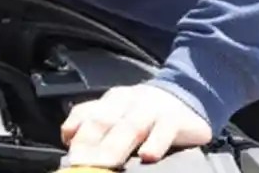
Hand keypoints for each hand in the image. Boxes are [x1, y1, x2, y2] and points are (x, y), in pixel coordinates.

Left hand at [61, 84, 211, 167]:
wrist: (189, 92)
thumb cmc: (147, 111)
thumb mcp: (119, 110)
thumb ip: (94, 121)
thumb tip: (68, 139)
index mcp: (111, 100)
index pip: (86, 114)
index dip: (74, 134)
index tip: (68, 156)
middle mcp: (128, 102)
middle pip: (104, 122)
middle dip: (89, 146)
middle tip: (81, 166)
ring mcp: (152, 108)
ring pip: (130, 126)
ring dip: (115, 147)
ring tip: (104, 165)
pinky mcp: (177, 118)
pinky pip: (165, 130)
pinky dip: (155, 143)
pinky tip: (148, 157)